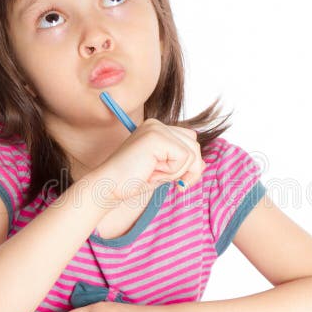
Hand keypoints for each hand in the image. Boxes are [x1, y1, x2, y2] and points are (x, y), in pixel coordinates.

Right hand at [89, 118, 205, 206]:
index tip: (175, 180)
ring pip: (192, 152)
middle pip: (194, 145)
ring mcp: (156, 129)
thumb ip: (182, 163)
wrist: (108, 186)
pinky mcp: (157, 137)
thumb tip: (203, 164)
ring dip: (177, 172)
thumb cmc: (132, 181)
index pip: (190, 141)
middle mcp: (157, 125)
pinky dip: (171, 172)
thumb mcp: (164, 171)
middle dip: (187, 169)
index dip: (188, 164)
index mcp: (156, 129)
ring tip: (154, 174)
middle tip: (164, 179)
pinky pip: (183, 157)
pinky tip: (152, 172)